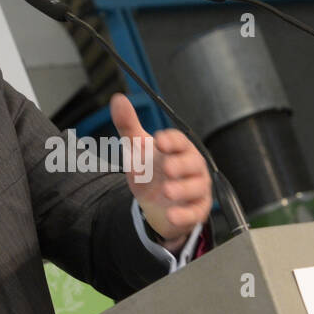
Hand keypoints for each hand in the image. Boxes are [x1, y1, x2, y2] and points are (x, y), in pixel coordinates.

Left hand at [109, 93, 211, 249]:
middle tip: (167, 167)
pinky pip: (194, 213)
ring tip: (168, 191)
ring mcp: (196, 190)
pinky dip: (183, 215)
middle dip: (181, 165)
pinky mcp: (195, 211)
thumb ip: (128, 125)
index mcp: (179, 149)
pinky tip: (171, 214)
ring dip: (182, 189)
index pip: (180, 141)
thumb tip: (117, 99)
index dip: (171, 141)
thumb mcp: (137, 149)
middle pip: (192, 163)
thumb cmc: (151, 171)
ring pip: (196, 188)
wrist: (155, 204)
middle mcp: (191, 168)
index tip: (159, 141)